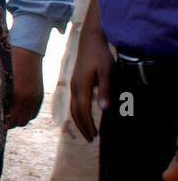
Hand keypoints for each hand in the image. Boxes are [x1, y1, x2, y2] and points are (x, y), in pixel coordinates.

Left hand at [7, 47, 44, 127]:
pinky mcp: (40, 94)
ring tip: (6, 114)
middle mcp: (30, 99)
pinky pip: (33, 111)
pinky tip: (16, 108)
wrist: (28, 49)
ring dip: (18, 119)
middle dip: (9, 123)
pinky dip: (26, 113)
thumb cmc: (9, 60)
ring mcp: (37, 97)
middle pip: (20, 122)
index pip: (12, 119)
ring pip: (28, 118)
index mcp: (19, 95)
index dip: (2, 123)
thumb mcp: (0, 77)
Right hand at [70, 24, 112, 141]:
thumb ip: (105, 91)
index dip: (89, 125)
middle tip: (90, 139)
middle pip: (75, 112)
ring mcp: (73, 84)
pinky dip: (78, 112)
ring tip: (87, 130)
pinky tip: (84, 114)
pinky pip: (74, 101)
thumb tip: (104, 110)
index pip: (83, 112)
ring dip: (79, 120)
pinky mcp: (74, 82)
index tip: (95, 136)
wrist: (89, 41)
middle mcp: (74, 88)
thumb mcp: (107, 73)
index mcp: (81, 87)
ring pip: (72, 107)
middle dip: (82, 126)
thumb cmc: (100, 56)